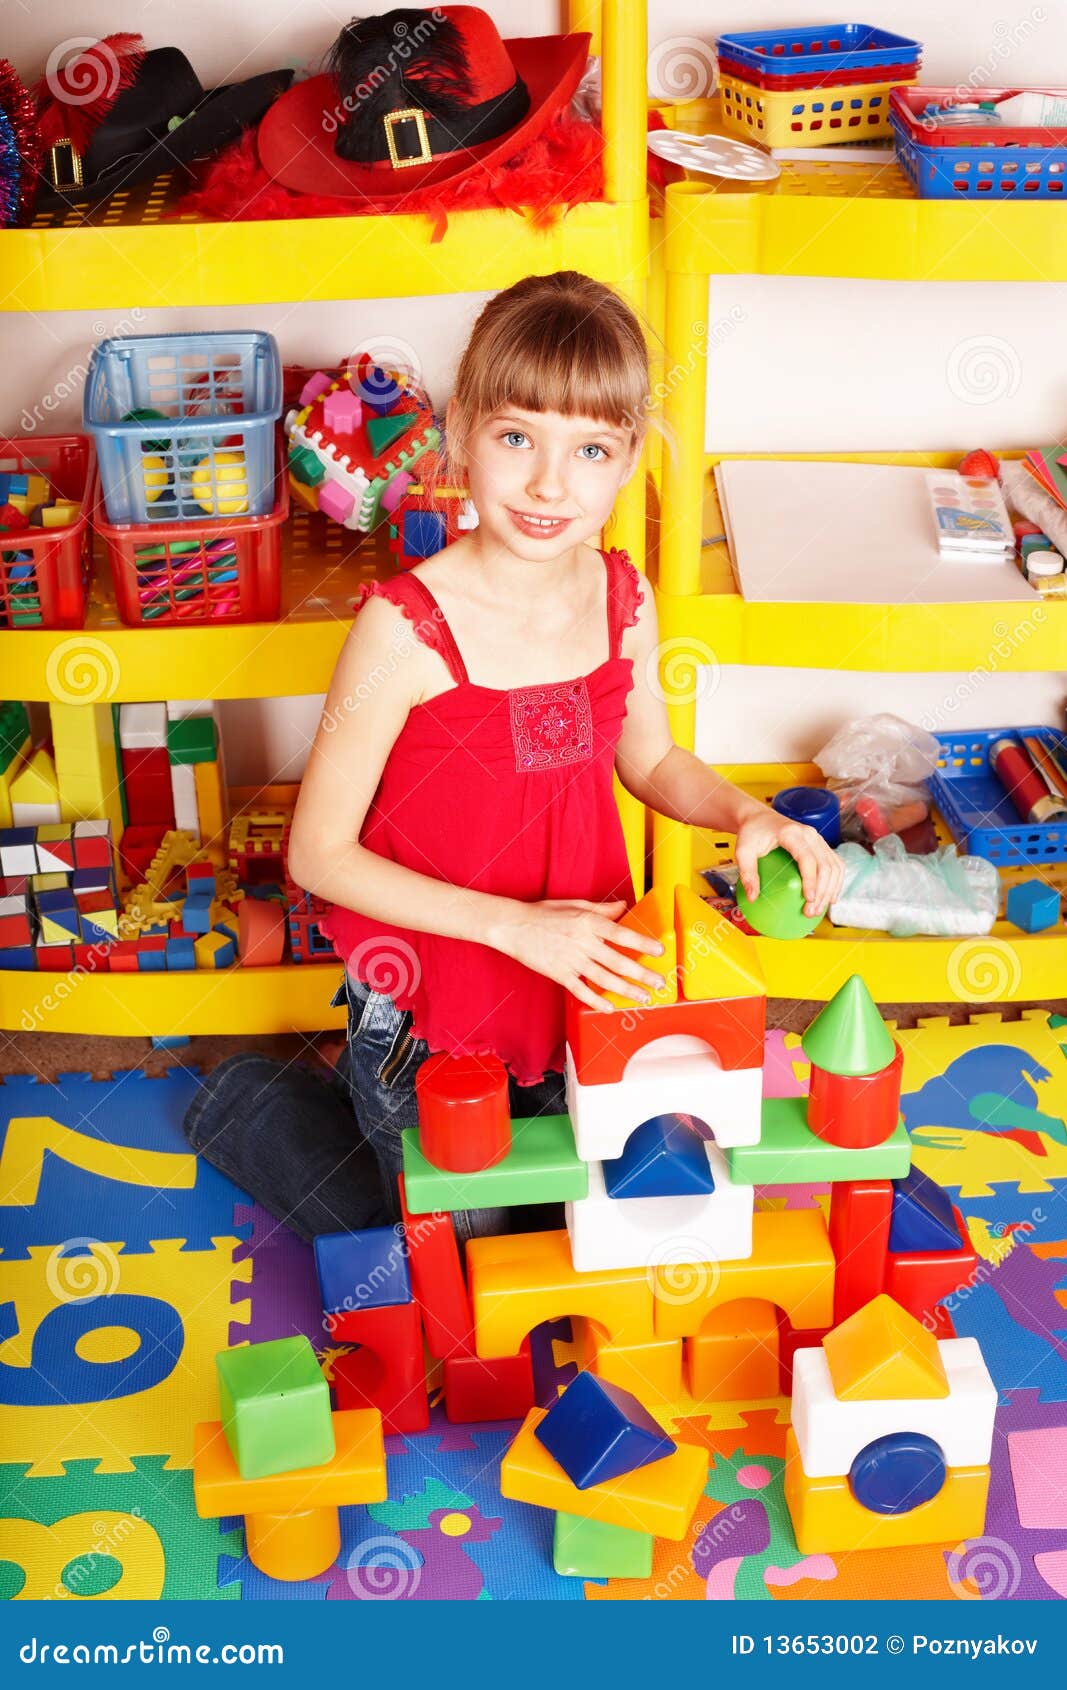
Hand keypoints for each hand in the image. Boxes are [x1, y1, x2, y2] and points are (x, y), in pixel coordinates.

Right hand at [490, 897, 665, 1011]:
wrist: (513, 926)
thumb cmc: (544, 913)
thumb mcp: (574, 904)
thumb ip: (601, 909)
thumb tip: (624, 907)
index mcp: (587, 922)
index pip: (621, 933)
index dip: (642, 942)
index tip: (659, 950)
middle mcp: (582, 942)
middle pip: (617, 961)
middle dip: (641, 973)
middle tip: (659, 982)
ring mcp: (570, 960)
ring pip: (604, 979)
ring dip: (626, 990)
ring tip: (643, 996)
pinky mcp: (559, 974)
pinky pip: (581, 990)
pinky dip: (596, 1001)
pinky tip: (609, 1007)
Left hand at [735, 809, 844, 918]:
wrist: (759, 818)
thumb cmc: (752, 833)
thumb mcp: (743, 851)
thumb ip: (747, 872)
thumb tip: (753, 897)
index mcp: (791, 833)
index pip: (807, 858)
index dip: (811, 880)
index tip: (809, 899)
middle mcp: (809, 834)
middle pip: (825, 865)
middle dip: (822, 892)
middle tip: (810, 912)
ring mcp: (817, 839)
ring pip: (834, 866)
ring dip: (830, 890)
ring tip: (818, 909)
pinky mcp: (821, 845)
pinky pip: (835, 864)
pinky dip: (836, 882)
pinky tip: (829, 897)